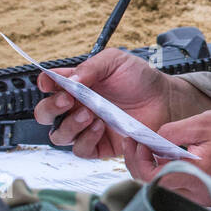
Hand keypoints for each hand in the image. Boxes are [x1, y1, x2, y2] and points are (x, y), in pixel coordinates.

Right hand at [33, 48, 210, 158]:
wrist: (165, 99)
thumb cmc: (140, 79)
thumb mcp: (115, 61)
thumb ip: (91, 67)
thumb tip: (70, 80)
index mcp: (76, 85)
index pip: (49, 86)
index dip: (45, 84)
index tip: (49, 82)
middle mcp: (77, 107)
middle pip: (46, 114)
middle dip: (50, 108)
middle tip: (68, 100)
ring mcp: (87, 128)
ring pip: (59, 135)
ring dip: (69, 125)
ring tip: (88, 114)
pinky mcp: (100, 145)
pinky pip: (81, 149)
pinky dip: (85, 139)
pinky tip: (100, 126)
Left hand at [124, 109, 210, 203]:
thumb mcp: (202, 122)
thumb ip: (171, 132)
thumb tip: (150, 140)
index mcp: (194, 173)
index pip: (149, 177)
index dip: (137, 159)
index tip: (139, 142)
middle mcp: (197, 192)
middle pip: (153, 186)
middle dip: (140, 164)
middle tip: (137, 143)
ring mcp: (203, 197)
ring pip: (165, 189)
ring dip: (152, 170)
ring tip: (150, 149)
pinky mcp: (208, 196)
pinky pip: (180, 189)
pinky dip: (168, 174)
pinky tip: (167, 158)